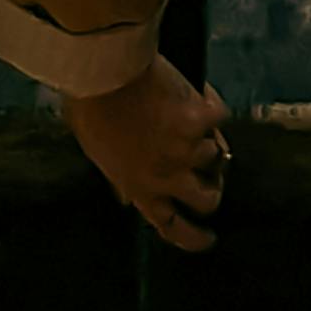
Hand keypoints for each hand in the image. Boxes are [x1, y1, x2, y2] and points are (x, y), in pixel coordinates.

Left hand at [65, 53, 230, 252]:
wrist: (102, 72)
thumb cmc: (91, 109)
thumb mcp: (97, 155)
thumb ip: (119, 179)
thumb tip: (126, 197)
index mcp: (139, 188)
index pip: (172, 227)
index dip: (195, 239)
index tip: (208, 238)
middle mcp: (168, 177)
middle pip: (207, 200)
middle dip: (212, 190)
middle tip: (212, 179)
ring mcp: (188, 149)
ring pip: (217, 158)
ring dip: (208, 142)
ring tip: (195, 125)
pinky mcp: (202, 119)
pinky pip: (219, 117)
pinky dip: (211, 106)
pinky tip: (199, 96)